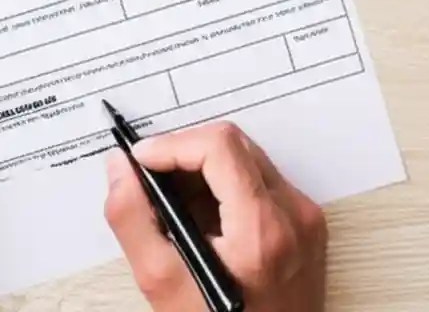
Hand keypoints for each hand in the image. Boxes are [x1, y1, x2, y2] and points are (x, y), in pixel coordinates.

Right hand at [104, 122, 326, 311]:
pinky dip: (228, 187)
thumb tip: (121, 170)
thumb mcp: (164, 285)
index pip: (219, 147)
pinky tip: (205, 218)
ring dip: (206, 169)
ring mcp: (306, 219)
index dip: (172, 143)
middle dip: (185, 153)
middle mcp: (294, 217)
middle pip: (235, 146)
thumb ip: (134, 221)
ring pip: (249, 160)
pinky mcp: (308, 225)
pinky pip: (264, 183)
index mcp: (262, 231)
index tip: (142, 159)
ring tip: (176, 205)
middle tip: (152, 180)